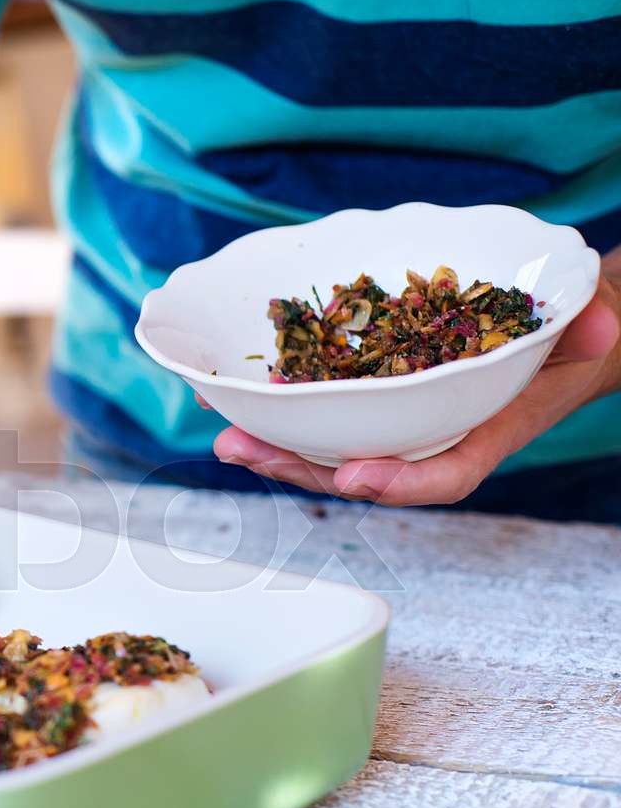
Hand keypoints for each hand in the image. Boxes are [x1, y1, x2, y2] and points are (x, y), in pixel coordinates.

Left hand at [214, 253, 620, 504]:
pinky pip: (330, 414)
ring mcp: (404, 420)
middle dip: (304, 469)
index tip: (355, 480)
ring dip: (278, 447)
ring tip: (225, 440)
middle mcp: (436, 433)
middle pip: (366, 470)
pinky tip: (238, 407)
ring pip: (335, 449)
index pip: (446, 474)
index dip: (401, 484)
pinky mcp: (380, 397)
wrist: (562, 324)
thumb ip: (596, 325)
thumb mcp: (594, 324)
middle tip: (244, 453)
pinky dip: (285, 415)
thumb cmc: (577, 329)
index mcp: (488, 430)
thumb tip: (606, 324)